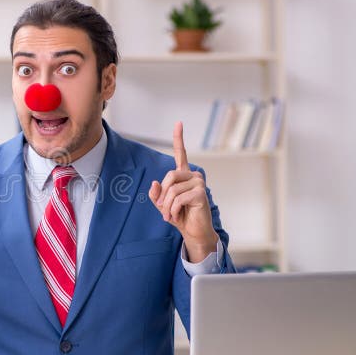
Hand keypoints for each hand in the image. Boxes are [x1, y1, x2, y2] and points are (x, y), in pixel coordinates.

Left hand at [148, 122, 218, 261]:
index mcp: (183, 175)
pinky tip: (175, 216)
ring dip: (167, 205)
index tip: (179, 123)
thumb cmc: (179, 216)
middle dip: (162, 194)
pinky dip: (173, 209)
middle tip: (162, 209)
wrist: (193, 231)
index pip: (180, 154)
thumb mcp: (162, 204)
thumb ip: (156, 194)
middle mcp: (193, 175)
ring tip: (168, 215)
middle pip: (169, 176)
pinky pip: (179, 198)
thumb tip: (154, 183)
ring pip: (173, 189)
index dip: (179, 138)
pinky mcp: (201, 193)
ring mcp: (199, 182)